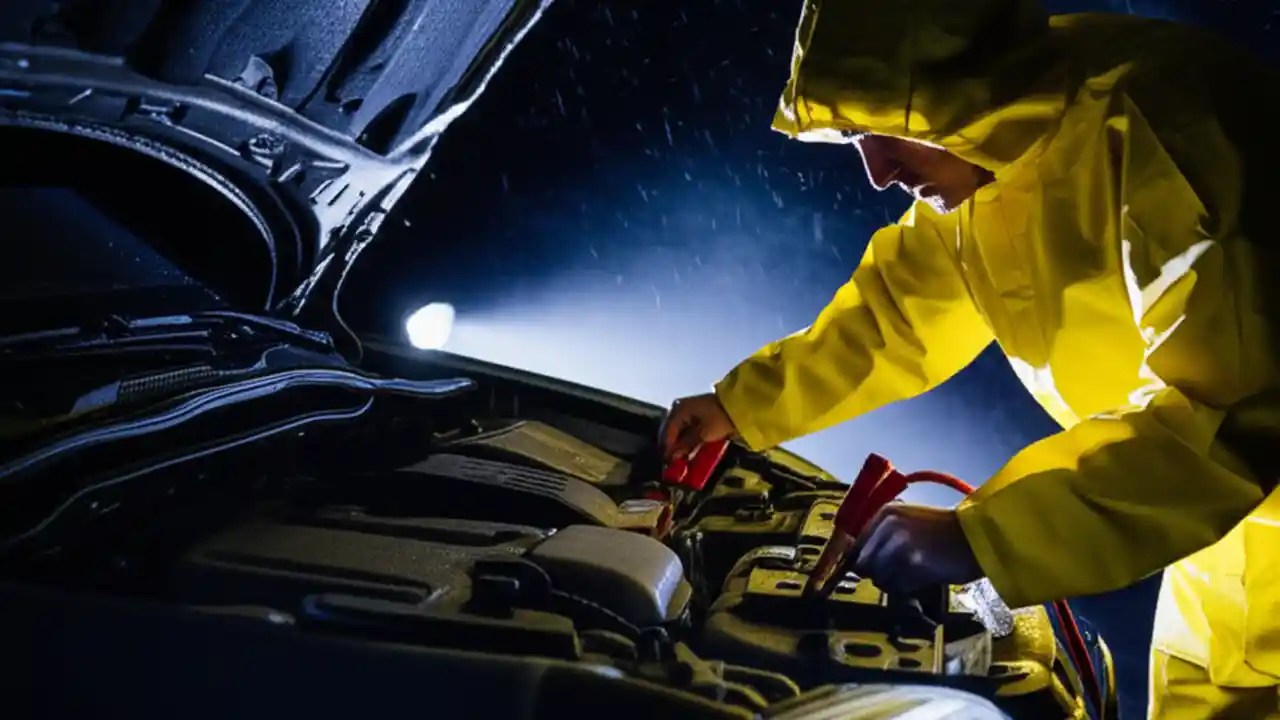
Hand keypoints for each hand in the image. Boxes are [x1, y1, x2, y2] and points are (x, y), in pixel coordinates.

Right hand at [661, 393, 736, 461]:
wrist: (742, 406)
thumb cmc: (720, 419)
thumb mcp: (703, 434)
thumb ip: (686, 445)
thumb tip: (673, 457)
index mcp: (680, 409)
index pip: (669, 431)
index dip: (669, 447)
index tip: (669, 462)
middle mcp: (683, 407)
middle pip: (674, 430)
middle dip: (675, 445)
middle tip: (676, 461)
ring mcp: (692, 409)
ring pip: (683, 429)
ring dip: (684, 442)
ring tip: (685, 456)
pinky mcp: (701, 412)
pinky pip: (691, 426)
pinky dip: (691, 437)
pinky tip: (692, 447)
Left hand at [850, 504, 981, 594]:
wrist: (979, 536)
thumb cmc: (946, 531)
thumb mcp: (909, 521)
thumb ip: (884, 536)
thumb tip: (860, 562)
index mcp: (885, 513)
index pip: (856, 545)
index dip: (863, 561)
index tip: (874, 569)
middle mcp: (888, 526)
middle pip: (864, 564)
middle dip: (878, 574)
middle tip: (898, 575)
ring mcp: (899, 545)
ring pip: (879, 578)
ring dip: (893, 583)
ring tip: (913, 575)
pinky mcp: (913, 564)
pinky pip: (898, 587)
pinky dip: (907, 588)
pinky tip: (923, 578)